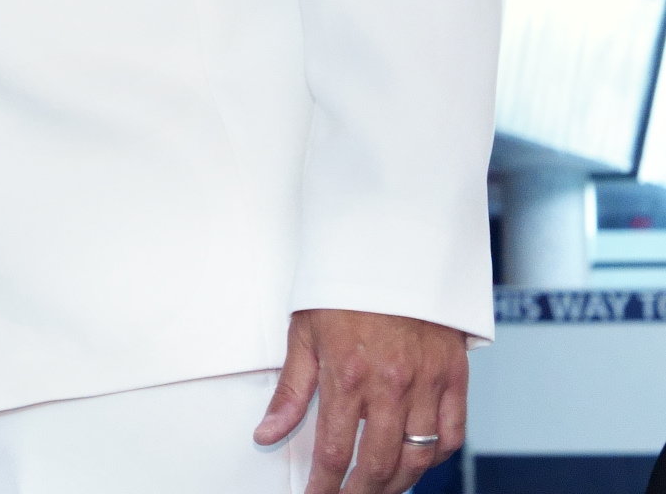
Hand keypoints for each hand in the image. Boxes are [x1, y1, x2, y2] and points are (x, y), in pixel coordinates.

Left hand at [255, 308, 466, 491]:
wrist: (392, 252)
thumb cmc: (343, 290)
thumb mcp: (304, 334)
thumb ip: (291, 392)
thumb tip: (266, 434)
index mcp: (347, 375)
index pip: (333, 450)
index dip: (323, 484)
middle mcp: (390, 385)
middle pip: (377, 464)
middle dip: (359, 493)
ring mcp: (427, 383)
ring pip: (418, 457)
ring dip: (397, 484)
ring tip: (379, 491)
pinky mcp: (454, 377)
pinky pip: (452, 434)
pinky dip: (436, 458)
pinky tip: (418, 464)